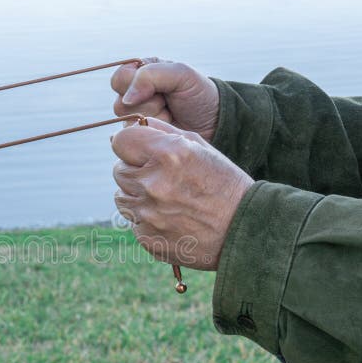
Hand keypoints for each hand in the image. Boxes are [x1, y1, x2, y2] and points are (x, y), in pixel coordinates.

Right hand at [111, 58, 219, 141]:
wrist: (214, 124)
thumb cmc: (199, 95)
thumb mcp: (180, 74)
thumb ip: (150, 76)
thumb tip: (127, 98)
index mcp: (141, 73)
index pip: (119, 79)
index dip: (135, 85)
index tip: (159, 88)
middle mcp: (135, 95)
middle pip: (120, 103)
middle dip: (148, 104)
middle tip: (168, 102)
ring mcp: (136, 118)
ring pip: (126, 121)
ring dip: (151, 118)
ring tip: (169, 114)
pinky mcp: (141, 137)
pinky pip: (134, 138)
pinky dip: (153, 132)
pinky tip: (167, 127)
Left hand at [112, 118, 252, 270]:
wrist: (243, 230)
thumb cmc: (223, 183)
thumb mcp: (200, 147)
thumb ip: (162, 131)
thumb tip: (129, 125)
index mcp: (168, 155)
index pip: (121, 141)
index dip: (129, 144)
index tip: (138, 150)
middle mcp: (153, 184)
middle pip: (118, 170)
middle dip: (135, 170)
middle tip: (162, 177)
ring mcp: (148, 214)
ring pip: (121, 196)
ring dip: (137, 194)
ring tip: (167, 198)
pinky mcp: (147, 237)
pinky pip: (132, 220)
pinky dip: (146, 217)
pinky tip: (170, 217)